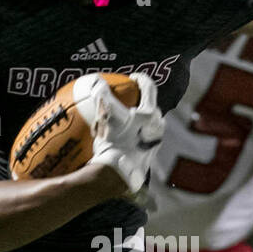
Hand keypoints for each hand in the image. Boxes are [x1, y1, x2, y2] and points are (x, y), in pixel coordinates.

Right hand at [87, 72, 163, 194]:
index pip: (149, 87)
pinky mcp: (149, 154)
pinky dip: (135, 134)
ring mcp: (155, 141)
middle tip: (127, 100)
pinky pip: (143, 138)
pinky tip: (122, 138)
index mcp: (150, 113)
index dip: (141, 78)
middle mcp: (157, 126)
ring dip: (138, 119)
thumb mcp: (105, 114)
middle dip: (139, 101)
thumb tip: (95, 79)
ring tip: (123, 120)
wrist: (118, 174)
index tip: (132, 78)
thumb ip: (101, 93)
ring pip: (147, 123)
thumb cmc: (113, 142)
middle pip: (150, 106)